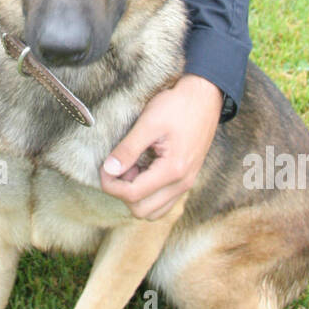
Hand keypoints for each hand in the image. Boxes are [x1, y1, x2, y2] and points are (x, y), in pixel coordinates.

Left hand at [99, 74, 223, 218]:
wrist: (205, 97)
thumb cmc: (178, 106)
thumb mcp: (148, 123)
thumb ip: (128, 149)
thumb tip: (109, 170)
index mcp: (173, 170)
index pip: (132, 195)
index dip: (111, 185)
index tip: (104, 167)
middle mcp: (182, 184)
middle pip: (142, 211)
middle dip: (123, 193)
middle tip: (119, 167)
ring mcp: (186, 183)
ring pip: (154, 211)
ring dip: (136, 196)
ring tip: (132, 168)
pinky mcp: (186, 179)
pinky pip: (163, 201)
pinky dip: (148, 193)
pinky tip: (143, 169)